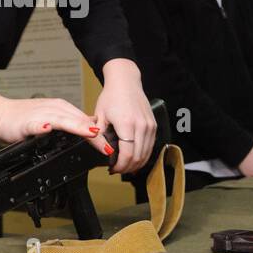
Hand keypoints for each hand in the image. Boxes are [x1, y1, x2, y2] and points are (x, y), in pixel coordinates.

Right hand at [0, 95, 106, 153]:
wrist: (0, 115)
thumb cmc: (25, 119)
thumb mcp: (53, 119)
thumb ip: (71, 123)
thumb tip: (92, 129)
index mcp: (63, 110)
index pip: (86, 122)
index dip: (99, 135)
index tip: (111, 147)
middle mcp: (54, 109)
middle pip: (79, 121)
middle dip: (95, 135)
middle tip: (108, 148)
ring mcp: (41, 114)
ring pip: (62, 120)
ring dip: (77, 127)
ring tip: (90, 134)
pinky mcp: (26, 122)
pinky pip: (35, 123)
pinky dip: (42, 126)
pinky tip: (47, 129)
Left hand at [94, 58, 156, 174]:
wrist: (125, 81)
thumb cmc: (112, 96)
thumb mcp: (100, 115)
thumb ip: (99, 135)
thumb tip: (101, 152)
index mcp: (127, 124)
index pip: (127, 154)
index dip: (120, 166)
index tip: (112, 169)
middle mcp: (141, 125)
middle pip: (138, 157)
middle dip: (127, 168)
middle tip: (117, 170)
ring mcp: (149, 126)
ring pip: (146, 154)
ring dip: (136, 164)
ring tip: (125, 167)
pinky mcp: (153, 125)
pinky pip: (150, 146)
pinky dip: (143, 155)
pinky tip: (135, 159)